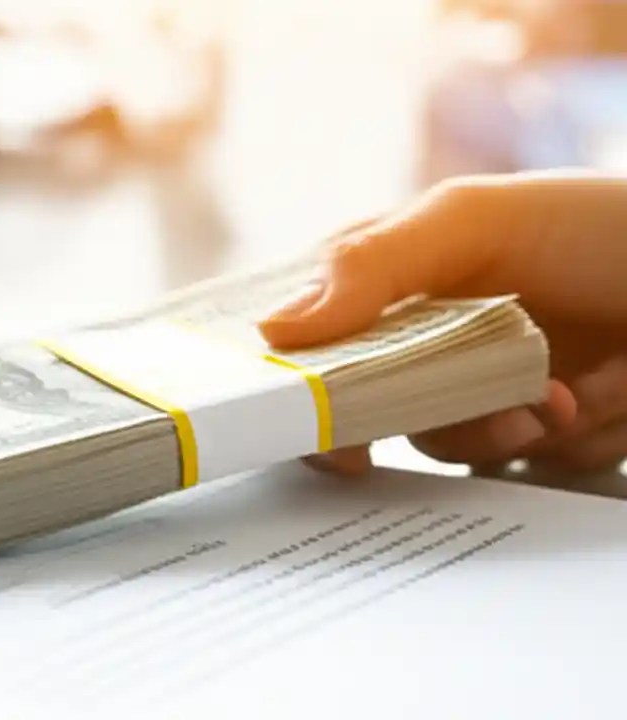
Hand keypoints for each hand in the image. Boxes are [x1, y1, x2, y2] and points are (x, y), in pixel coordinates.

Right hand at [258, 170, 626, 476]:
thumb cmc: (601, 226)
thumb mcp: (474, 218)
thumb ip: (371, 266)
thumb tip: (272, 330)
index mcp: (389, 281)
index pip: (309, 342)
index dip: (300, 390)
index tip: (312, 426)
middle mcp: (423, 336)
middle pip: (366, 408)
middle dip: (420, 414)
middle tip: (473, 411)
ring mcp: (480, 385)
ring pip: (440, 444)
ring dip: (496, 430)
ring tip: (561, 398)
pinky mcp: (536, 429)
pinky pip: (513, 466)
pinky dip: (556, 441)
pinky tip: (595, 400)